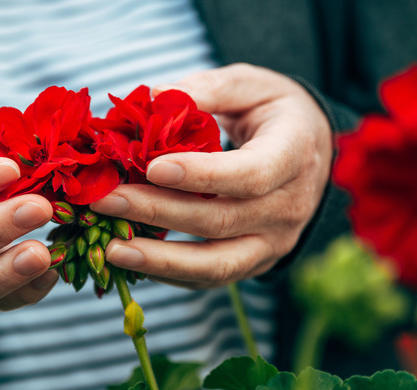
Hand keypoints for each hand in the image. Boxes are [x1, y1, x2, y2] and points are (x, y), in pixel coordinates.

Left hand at [90, 63, 332, 288]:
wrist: (310, 151)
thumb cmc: (272, 112)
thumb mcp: (250, 85)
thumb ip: (208, 89)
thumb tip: (155, 96)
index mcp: (294, 154)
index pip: (250, 174)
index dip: (201, 175)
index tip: (152, 168)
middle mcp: (289, 207)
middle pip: (220, 220)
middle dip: (158, 213)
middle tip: (106, 201)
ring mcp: (274, 242)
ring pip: (216, 264)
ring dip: (160, 260)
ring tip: (111, 249)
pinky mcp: (255, 261)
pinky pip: (210, 277)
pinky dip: (169, 273)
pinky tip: (130, 259)